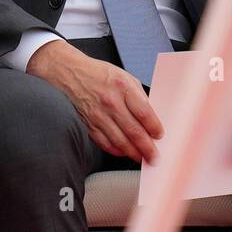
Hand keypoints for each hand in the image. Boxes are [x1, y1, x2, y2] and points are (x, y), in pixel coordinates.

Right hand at [27, 39, 162, 162]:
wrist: (72, 74)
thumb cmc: (100, 74)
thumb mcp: (126, 77)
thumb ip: (139, 96)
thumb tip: (151, 117)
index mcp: (123, 87)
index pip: (144, 113)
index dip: (154, 127)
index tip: (159, 135)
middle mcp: (111, 102)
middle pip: (133, 131)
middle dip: (147, 147)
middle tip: (154, 156)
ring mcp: (99, 115)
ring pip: (120, 141)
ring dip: (133, 153)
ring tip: (142, 158)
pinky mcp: (89, 124)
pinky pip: (105, 142)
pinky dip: (116, 150)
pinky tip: (124, 152)